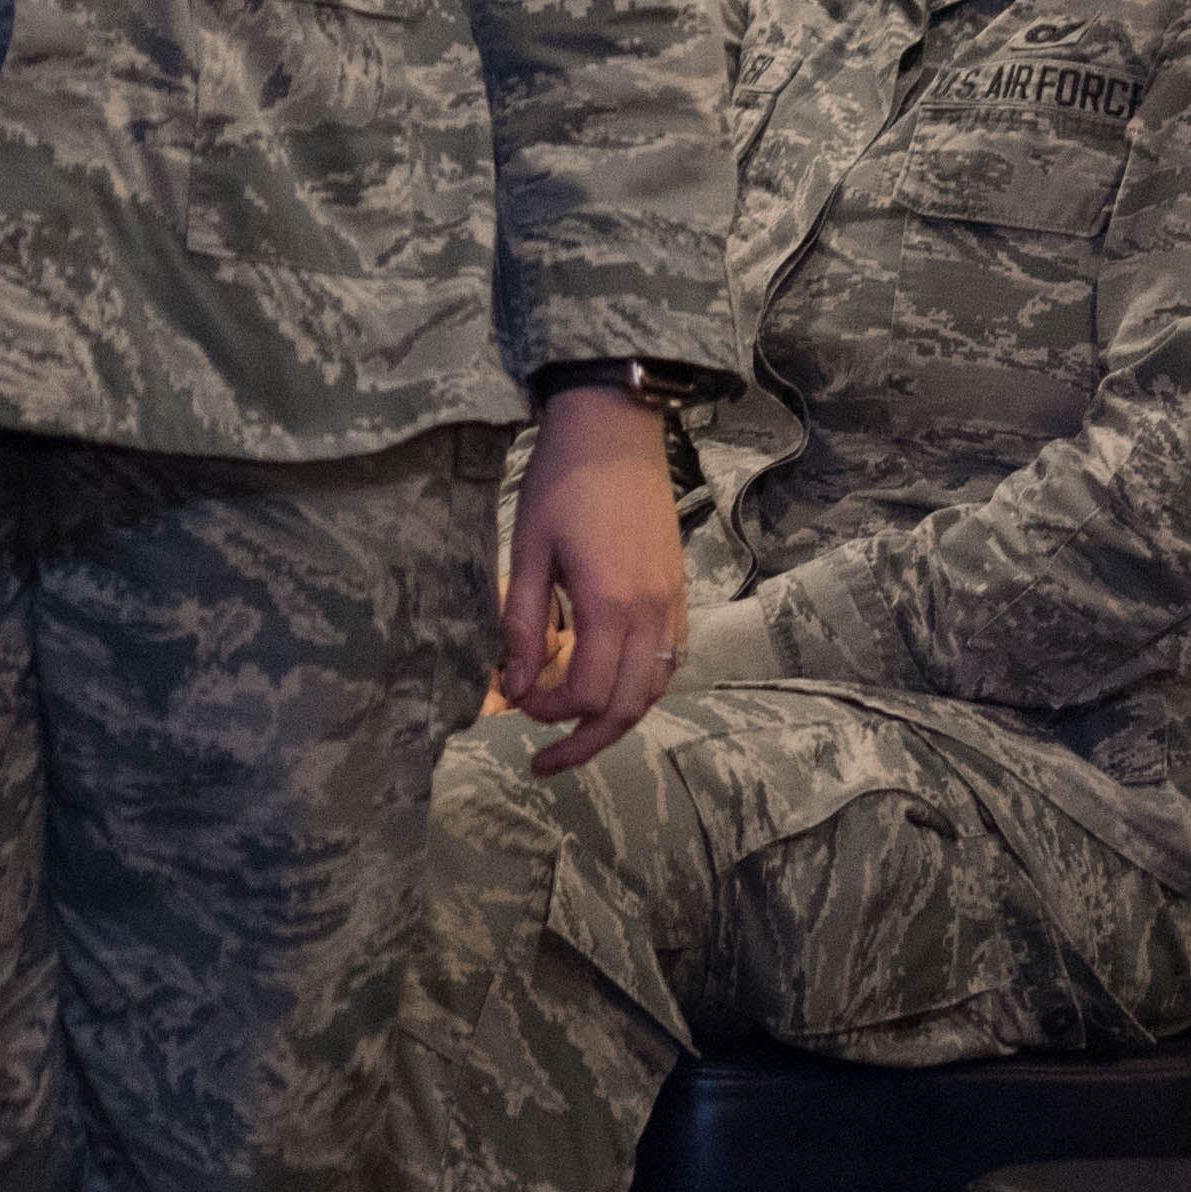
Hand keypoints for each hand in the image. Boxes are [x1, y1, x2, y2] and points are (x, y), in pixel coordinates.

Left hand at [496, 389, 686, 775]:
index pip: (585, 692)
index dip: (548, 711)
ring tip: (575, 732)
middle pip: (627, 707)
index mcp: (609, 605)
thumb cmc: (560, 484)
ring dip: (616, 720)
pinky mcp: (678, 590)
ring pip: (655, 689)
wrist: (614, 430)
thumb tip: (512, 686)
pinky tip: (609, 686)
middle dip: (585, 742)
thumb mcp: (526, 552)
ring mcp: (671, 602)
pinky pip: (669, 659)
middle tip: (545, 762)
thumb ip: (520, 624)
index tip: (514, 702)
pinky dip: (641, 687)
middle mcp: (650, 613)